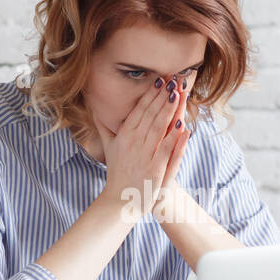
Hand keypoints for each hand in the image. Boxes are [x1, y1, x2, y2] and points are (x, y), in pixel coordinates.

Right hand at [94, 74, 191, 219]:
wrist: (120, 201)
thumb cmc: (117, 172)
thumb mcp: (108, 147)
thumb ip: (104, 127)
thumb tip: (94, 109)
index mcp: (124, 135)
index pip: (139, 110)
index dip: (150, 94)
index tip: (160, 79)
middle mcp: (133, 143)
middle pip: (150, 115)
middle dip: (162, 96)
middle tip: (173, 79)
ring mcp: (144, 156)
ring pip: (159, 128)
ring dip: (169, 110)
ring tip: (179, 94)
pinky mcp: (155, 169)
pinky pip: (166, 150)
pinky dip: (175, 137)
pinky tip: (184, 125)